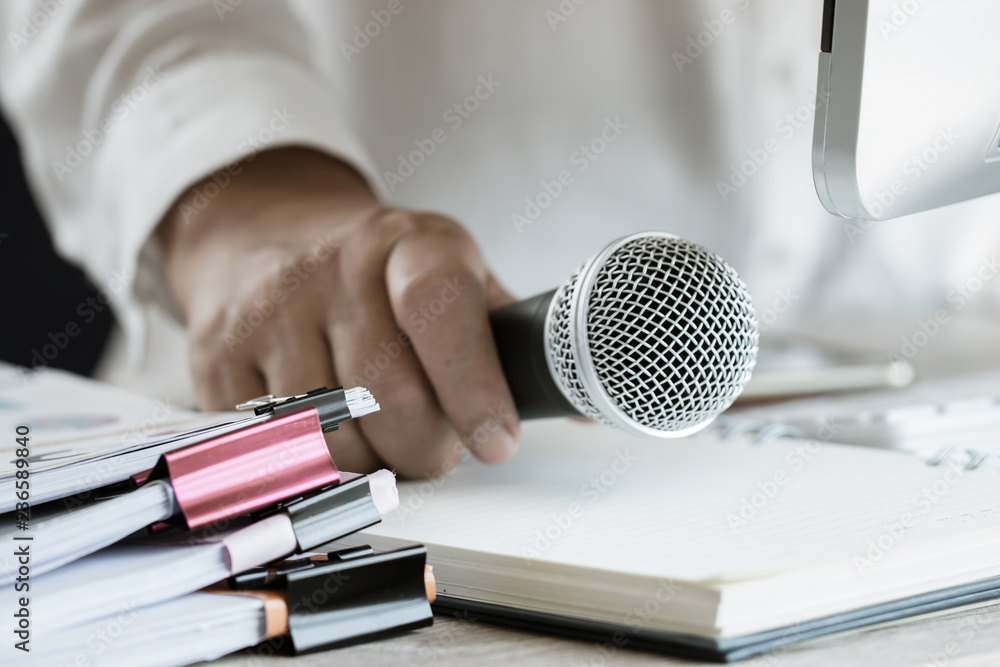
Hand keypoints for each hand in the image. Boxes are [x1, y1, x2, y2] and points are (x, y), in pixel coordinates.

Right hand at [157, 147, 519, 476]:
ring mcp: (270, 312)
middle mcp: (336, 271)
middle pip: (390, 397)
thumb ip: (507, 336)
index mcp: (409, 245)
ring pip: (333, 437)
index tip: (497, 443)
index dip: (474, 386)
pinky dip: (313, 458)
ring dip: (371, 460)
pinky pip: (277, 445)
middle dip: (427, 448)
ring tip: (379, 431)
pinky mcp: (218, 355)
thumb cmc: (377, 268)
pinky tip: (325, 427)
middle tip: (436, 444)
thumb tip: (583, 407)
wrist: (261, 230)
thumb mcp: (450, 270)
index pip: (440, 311)